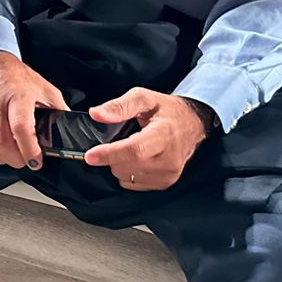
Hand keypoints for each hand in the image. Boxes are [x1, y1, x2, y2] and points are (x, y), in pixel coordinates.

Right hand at [0, 50, 68, 169]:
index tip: (37, 161)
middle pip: (0, 142)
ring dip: (1, 159)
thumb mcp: (47, 91)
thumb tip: (71, 136)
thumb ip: (58, 113)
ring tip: (12, 157)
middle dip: (16, 159)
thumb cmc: (21, 80)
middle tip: (26, 161)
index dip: (29, 149)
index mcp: (19, 95)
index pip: (20, 127)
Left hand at [83, 90, 210, 190]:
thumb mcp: (143, 98)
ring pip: (128, 177)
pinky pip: (134, 183)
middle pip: (127, 166)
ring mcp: (169, 173)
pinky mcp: (166, 182)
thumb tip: (97, 114)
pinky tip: (136, 158)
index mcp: (164, 134)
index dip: (109, 154)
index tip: (90, 156)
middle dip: (111, 155)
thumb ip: (119, 106)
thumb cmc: (167, 110)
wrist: (191, 123)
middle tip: (117, 140)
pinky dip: (128, 172)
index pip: (134, 150)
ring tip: (130, 147)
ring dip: (119, 164)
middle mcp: (169, 158)